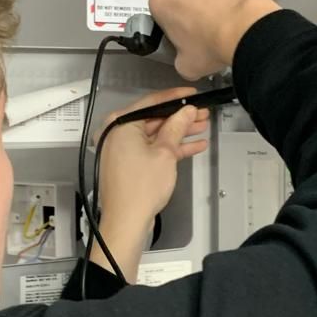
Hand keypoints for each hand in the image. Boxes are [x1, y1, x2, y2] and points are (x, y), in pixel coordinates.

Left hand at [93, 87, 209, 280]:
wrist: (127, 222)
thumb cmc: (139, 189)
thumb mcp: (165, 153)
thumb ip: (176, 127)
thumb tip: (186, 112)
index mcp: (120, 124)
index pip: (152, 102)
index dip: (176, 98)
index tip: (192, 94)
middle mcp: (116, 133)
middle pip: (153, 118)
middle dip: (179, 117)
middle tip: (200, 114)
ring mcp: (121, 149)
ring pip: (154, 134)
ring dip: (178, 132)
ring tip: (200, 128)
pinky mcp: (128, 163)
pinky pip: (150, 149)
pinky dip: (169, 148)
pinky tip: (192, 146)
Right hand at [149, 0, 278, 79]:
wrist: (246, 28)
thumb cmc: (213, 44)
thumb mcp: (186, 65)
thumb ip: (180, 57)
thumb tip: (186, 58)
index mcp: (161, 1)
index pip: (162, 9)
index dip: (173, 22)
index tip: (184, 32)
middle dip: (192, 3)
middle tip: (207, 24)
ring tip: (227, 15)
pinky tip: (242, 6)